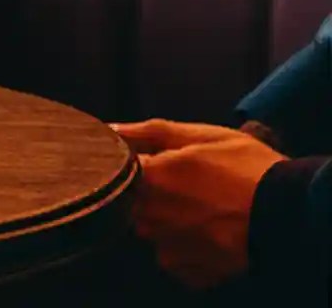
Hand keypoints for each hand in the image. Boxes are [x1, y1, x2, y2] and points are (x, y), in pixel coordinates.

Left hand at [112, 120, 284, 288]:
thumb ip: (150, 132)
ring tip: (202, 209)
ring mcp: (166, 246)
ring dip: (166, 220)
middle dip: (151, 193)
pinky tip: (207, 232)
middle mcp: (149, 216)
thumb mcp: (203, 136)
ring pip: (151, 230)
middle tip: (188, 186)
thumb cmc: (247, 166)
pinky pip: (172, 256)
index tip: (157, 163)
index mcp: (150, 178)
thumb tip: (110, 129)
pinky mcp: (186, 270)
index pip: (120, 170)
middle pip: (133, 202)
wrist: (289, 213)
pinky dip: (184, 245)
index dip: (138, 165)